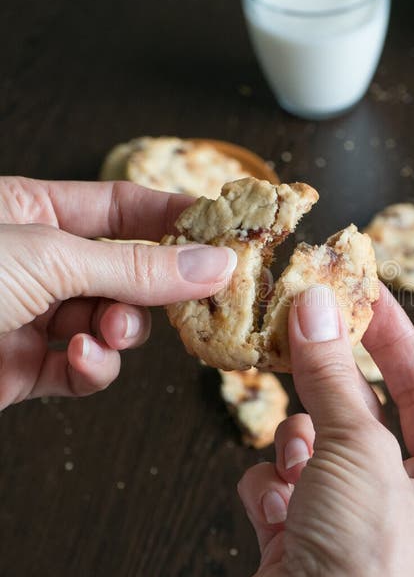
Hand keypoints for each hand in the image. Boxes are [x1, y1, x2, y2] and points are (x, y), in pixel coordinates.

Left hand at [0, 176, 235, 406]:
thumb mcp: (49, 258)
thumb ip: (134, 266)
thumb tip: (214, 264)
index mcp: (32, 210)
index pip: (120, 207)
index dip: (173, 218)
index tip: (224, 234)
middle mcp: (37, 262)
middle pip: (126, 271)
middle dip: (154, 289)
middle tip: (198, 297)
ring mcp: (32, 317)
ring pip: (111, 323)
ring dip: (121, 330)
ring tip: (111, 332)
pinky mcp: (26, 369)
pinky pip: (81, 369)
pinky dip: (94, 367)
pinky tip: (84, 358)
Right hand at [208, 284, 413, 576]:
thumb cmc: (364, 559)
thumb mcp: (358, 448)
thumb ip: (334, 375)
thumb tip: (316, 307)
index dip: (394, 338)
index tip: (364, 294)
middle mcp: (402, 505)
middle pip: (363, 417)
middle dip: (332, 385)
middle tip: (300, 331)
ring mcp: (347, 525)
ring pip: (315, 451)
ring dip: (298, 444)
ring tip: (295, 453)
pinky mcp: (297, 544)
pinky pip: (278, 490)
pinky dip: (269, 488)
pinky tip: (272, 505)